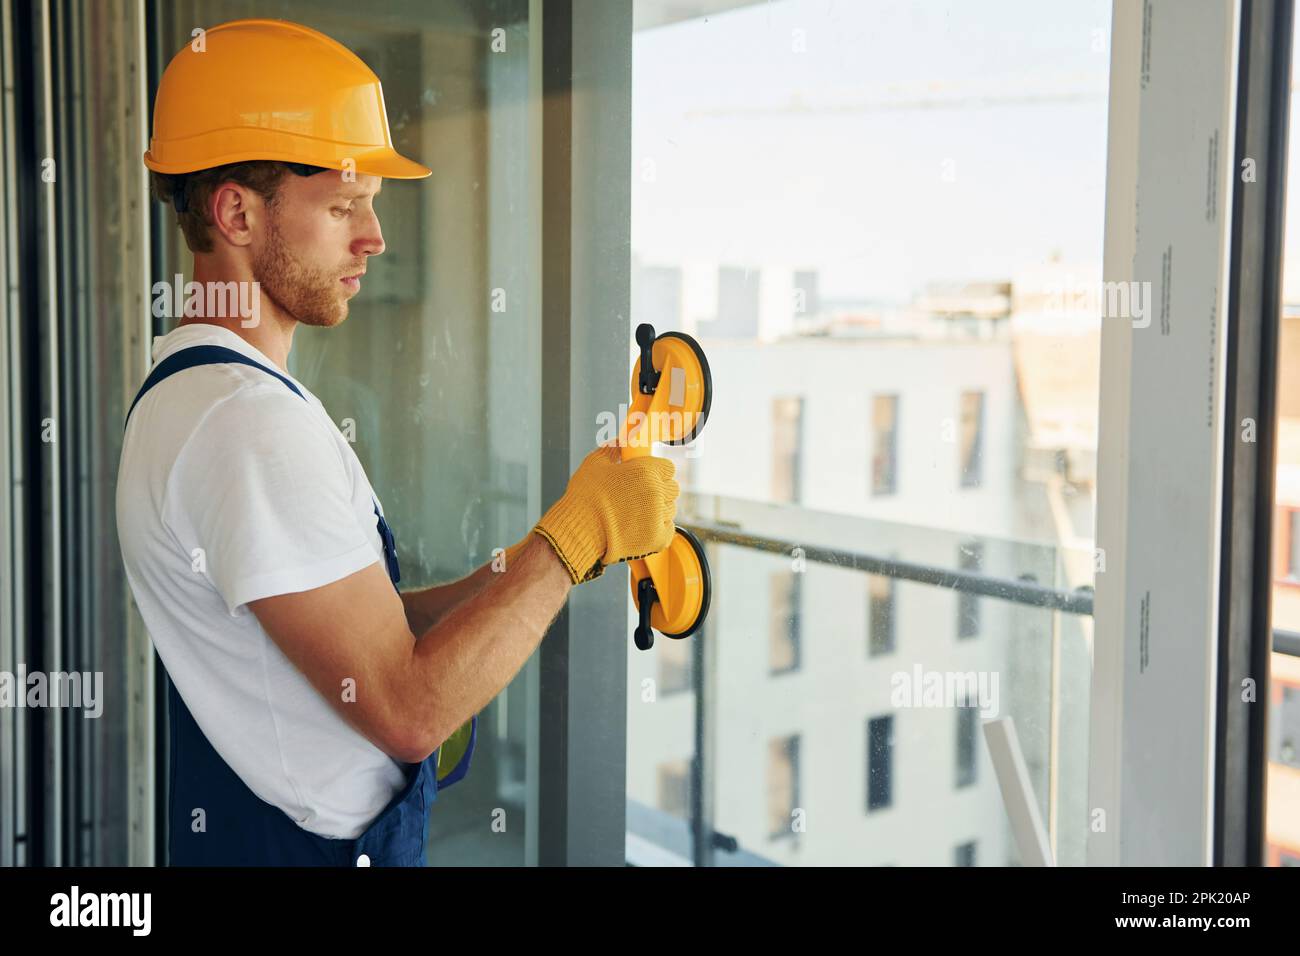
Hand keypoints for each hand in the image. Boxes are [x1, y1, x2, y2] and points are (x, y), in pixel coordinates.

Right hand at [531, 441, 678, 583]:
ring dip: (658, 509)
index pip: (668, 468)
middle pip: (672, 488)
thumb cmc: (585, 496)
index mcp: (645, 471)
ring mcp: (658, 517)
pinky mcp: (657, 538)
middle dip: (660, 489)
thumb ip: (612, 449)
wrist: (579, 530)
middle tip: (641, 495)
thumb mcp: (595, 463)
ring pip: (670, 509)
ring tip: (637, 513)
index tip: (648, 476)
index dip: (657, 471)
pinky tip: (640, 526)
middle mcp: (656, 493)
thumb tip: (621, 441)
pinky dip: (657, 528)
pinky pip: (667, 529)